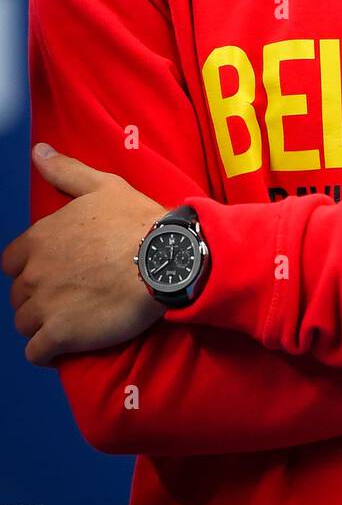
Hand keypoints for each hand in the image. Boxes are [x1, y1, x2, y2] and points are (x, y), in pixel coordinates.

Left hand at [2, 145, 168, 365]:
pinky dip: (46, 352)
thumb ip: (65, 171)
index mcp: (40, 238)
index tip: (53, 271)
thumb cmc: (137, 220)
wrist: (164, 260)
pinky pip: (36, 353)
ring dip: (40, 325)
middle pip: (18, 295)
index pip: (12, 263)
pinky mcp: (60, 335)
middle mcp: (35, 272)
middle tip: (67, 297)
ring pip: (24, 324)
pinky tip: (63, 346)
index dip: (30, 268)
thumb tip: (38, 151)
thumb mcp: (103, 186)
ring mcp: (45, 305)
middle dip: (36, 297)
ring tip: (67, 322)